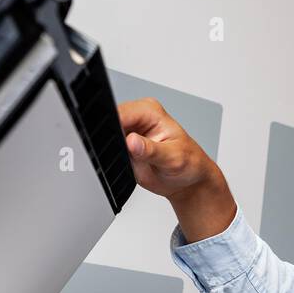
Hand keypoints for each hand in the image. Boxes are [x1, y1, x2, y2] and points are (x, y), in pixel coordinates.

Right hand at [118, 97, 236, 241]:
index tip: (116, 142)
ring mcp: (127, 132)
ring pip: (103, 137)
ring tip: (129, 161)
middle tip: (124, 155)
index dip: (113, 125)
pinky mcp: (121, 147)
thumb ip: (151, 150)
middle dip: (109, 139)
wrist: (187, 181)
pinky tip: (124, 164)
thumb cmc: (189, 163)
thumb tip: (132, 141)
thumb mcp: (174, 158)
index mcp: (150, 111)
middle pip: (108, 122)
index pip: (122, 112)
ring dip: (109, 150)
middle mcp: (136, 118)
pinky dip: (110, 158)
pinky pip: (106, 150)